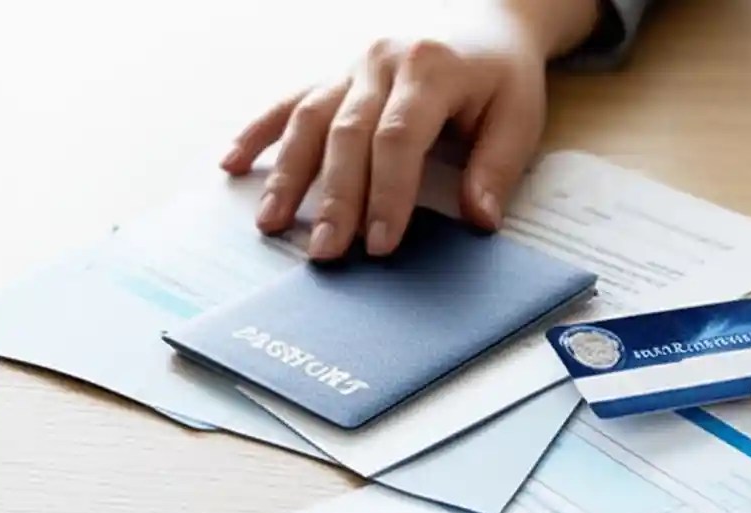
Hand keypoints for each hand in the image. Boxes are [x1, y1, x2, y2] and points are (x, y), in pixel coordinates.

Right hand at [219, 0, 599, 259]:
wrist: (488, 23)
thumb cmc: (502, 77)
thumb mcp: (519, 117)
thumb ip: (497, 169)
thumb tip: (480, 221)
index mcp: (431, 68)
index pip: (399, 137)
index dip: (387, 193)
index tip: (380, 244)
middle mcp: (382, 61)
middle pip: (347, 134)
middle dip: (334, 198)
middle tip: (325, 252)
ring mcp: (351, 64)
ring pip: (309, 119)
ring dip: (287, 174)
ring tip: (271, 223)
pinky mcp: (333, 73)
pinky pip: (289, 101)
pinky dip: (258, 132)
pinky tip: (232, 164)